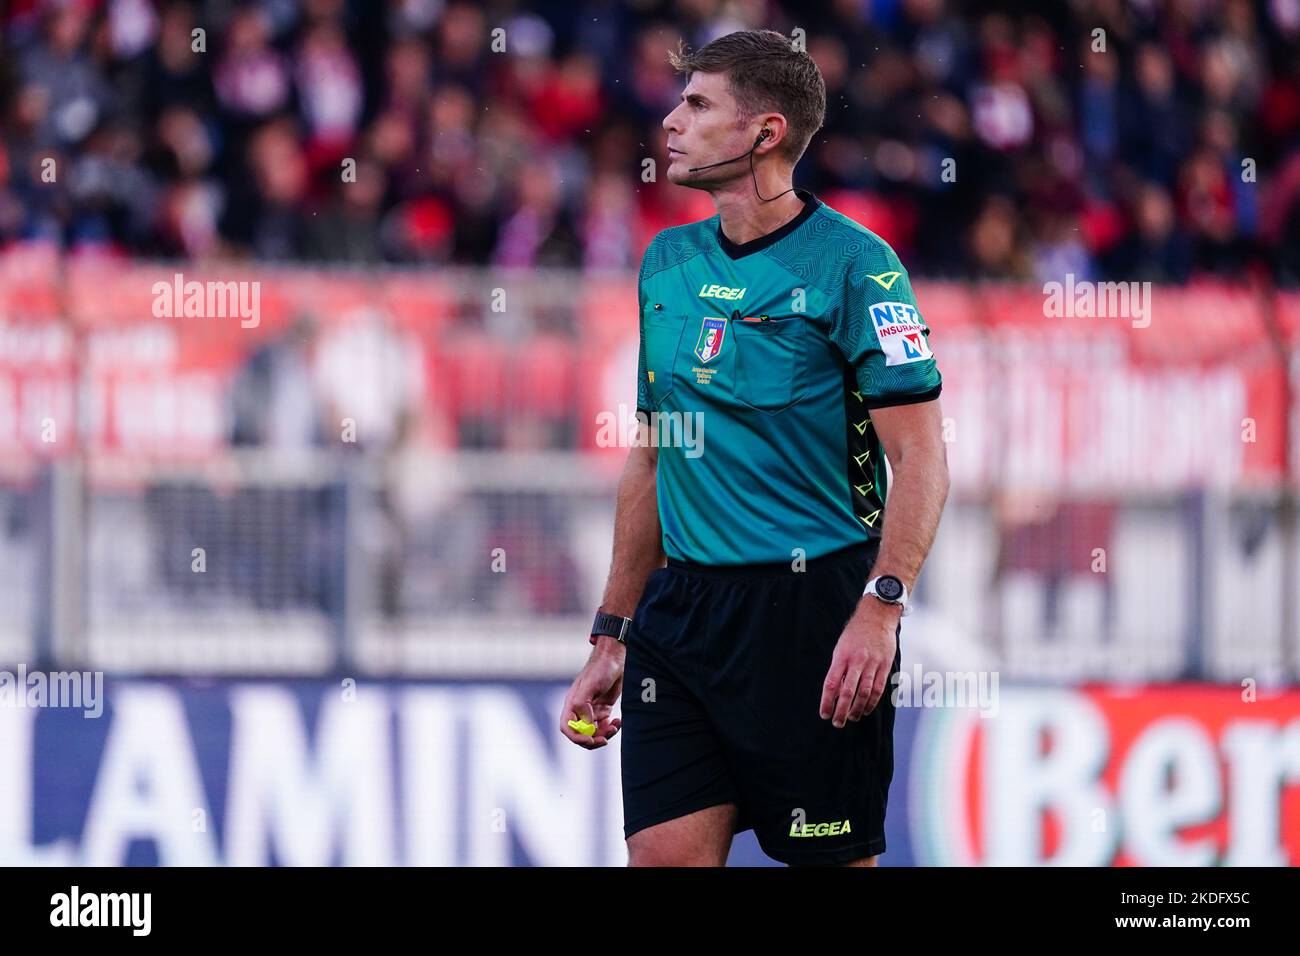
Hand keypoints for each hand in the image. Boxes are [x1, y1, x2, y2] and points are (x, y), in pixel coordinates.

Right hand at [559, 638, 624, 748]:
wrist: (615, 659)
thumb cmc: (600, 668)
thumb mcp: (589, 685)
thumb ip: (583, 705)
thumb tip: (587, 724)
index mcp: (572, 704)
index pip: (568, 728)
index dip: (577, 737)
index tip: (590, 739)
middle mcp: (580, 710)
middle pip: (582, 734)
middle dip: (593, 739)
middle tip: (606, 739)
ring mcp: (592, 710)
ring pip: (595, 732)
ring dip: (605, 734)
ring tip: (615, 726)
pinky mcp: (603, 709)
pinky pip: (605, 726)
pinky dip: (612, 727)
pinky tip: (618, 721)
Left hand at [819, 597, 899, 727]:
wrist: (876, 617)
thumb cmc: (854, 634)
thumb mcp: (840, 648)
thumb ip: (838, 669)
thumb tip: (835, 693)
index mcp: (841, 656)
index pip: (831, 684)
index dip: (827, 701)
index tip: (824, 714)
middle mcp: (856, 661)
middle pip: (847, 692)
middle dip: (842, 711)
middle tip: (837, 723)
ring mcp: (872, 664)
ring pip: (864, 693)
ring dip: (857, 709)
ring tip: (852, 718)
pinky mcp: (885, 666)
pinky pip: (878, 688)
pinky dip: (872, 702)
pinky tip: (866, 709)